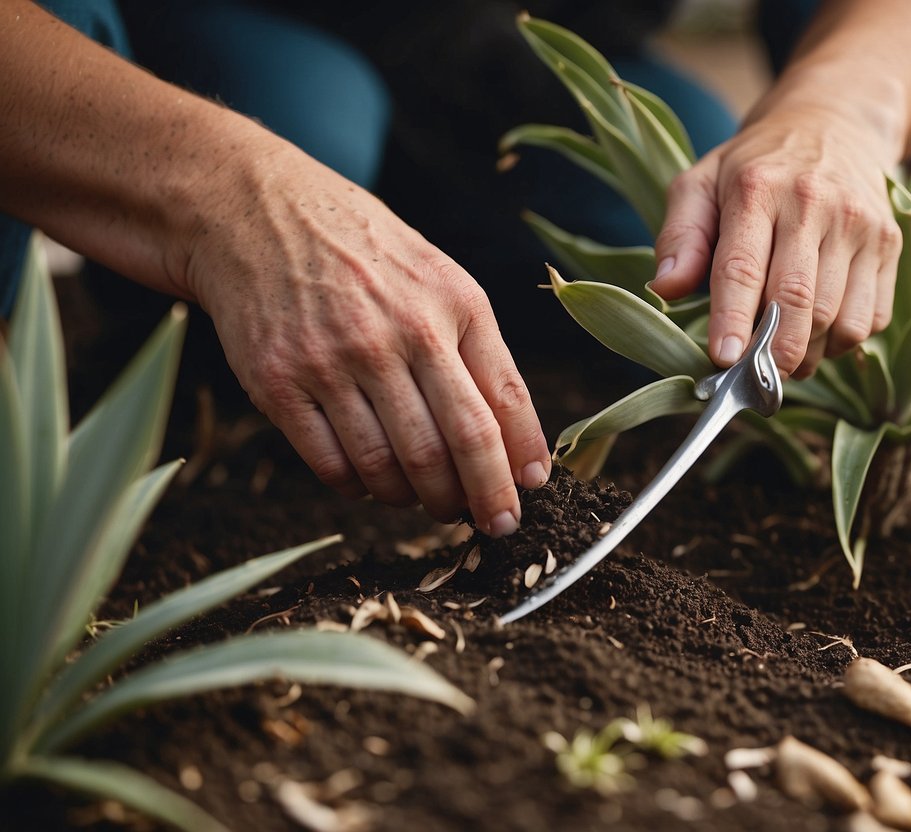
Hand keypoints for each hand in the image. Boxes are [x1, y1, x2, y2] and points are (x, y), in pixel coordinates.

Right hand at [183, 139, 550, 535]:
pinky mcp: (277, 381)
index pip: (500, 407)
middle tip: (480, 518)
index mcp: (450, 306)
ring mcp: (332, 359)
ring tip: (425, 499)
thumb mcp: (443, 282)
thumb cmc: (369, 257)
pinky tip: (370, 482)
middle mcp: (395, 332)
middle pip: (448, 447)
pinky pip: (331, 464)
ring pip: (390, 466)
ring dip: (416, 499)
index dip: (516, 466)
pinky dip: (359, 488)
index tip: (524, 498)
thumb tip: (522, 453)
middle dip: (474, 499)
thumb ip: (485, 360)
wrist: (257, 213)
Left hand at [649, 104, 902, 378]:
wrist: (834, 121)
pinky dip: (842, 343)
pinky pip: (871, 318)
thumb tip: (664, 290)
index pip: (743, 266)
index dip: (733, 318)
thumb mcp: (702, 183)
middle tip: (753, 378)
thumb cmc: (754, 166)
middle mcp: (815, 204)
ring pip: (838, 318)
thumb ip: (681, 237)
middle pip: (797, 301)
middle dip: (773, 354)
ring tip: (782, 356)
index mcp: (757, 189)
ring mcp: (859, 224)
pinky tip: (818, 333)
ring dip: (807, 355)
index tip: (724, 359)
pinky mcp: (889, 242)